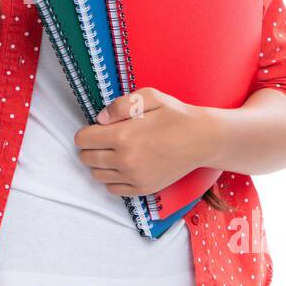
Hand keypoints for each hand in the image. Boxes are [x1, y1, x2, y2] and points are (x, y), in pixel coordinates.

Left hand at [72, 87, 218, 196]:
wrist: (202, 139)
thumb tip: (100, 118)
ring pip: (97, 175)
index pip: (83, 140)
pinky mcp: (143, 189)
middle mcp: (125, 160)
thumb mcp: (149, 96)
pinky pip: (112, 188)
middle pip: (86, 158)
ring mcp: (134, 177)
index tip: (97, 128)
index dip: (87, 131)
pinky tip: (123, 166)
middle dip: (90, 147)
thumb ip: (120, 105)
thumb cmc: (176, 115)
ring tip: (114, 152)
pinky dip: (112, 178)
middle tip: (104, 139)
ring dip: (100, 163)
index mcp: (123, 136)